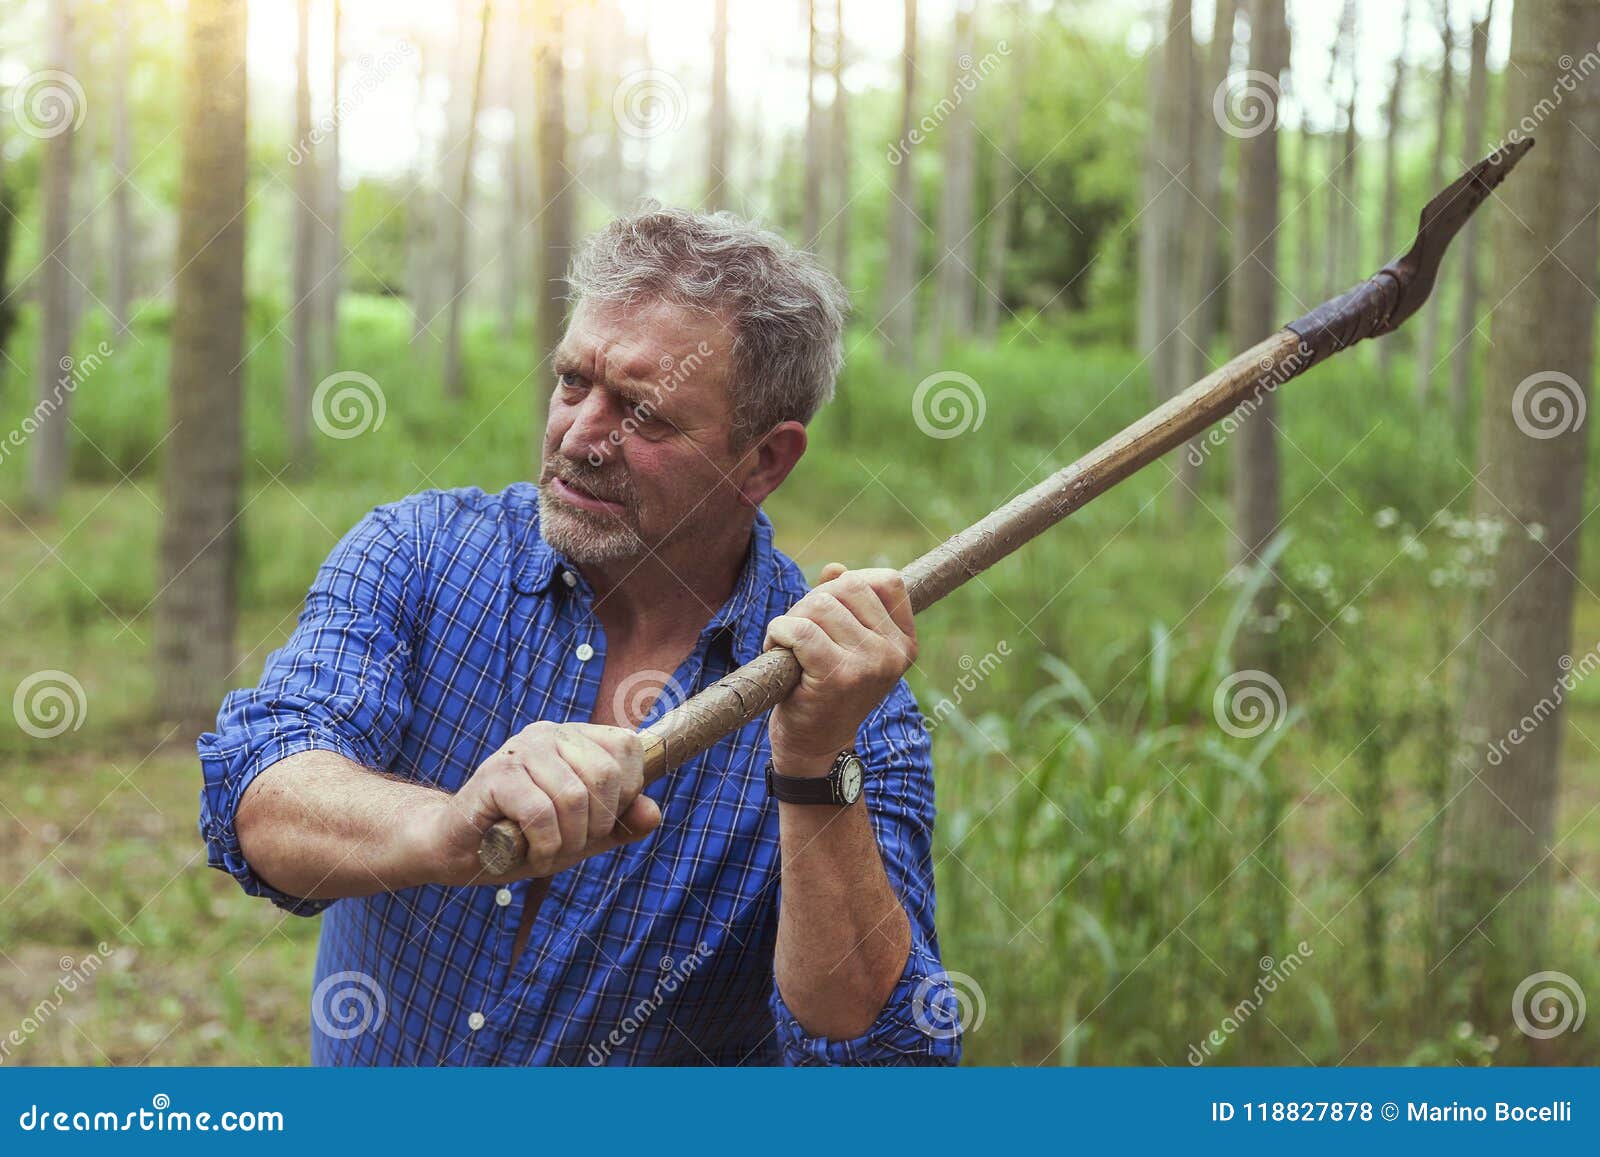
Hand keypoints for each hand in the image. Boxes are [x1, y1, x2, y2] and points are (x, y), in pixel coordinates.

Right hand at [416, 721, 661, 883]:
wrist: (459, 850)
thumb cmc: (525, 838)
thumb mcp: (584, 835)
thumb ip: (621, 824)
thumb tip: (654, 813)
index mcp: (575, 738)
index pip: (627, 747)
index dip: (625, 792)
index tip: (600, 820)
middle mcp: (549, 734)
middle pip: (605, 775)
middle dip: (596, 826)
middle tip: (571, 844)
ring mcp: (521, 750)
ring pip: (574, 797)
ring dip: (567, 841)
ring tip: (546, 851)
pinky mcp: (496, 774)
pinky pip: (540, 813)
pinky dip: (543, 846)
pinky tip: (529, 853)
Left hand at [763, 564, 916, 774]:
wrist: (815, 748)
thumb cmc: (826, 692)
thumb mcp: (846, 646)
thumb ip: (844, 605)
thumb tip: (836, 569)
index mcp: (904, 643)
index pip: (887, 581)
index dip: (850, 583)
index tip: (829, 611)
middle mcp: (894, 653)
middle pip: (847, 586)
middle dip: (811, 602)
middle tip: (798, 634)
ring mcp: (869, 665)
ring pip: (820, 605)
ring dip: (791, 619)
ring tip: (788, 647)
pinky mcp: (838, 677)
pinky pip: (801, 630)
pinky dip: (778, 632)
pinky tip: (775, 649)